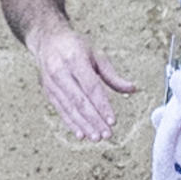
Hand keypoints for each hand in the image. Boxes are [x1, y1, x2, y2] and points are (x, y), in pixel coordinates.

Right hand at [30, 24, 137, 139]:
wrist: (48, 42)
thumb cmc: (76, 48)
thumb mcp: (97, 55)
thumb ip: (112, 76)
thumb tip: (133, 89)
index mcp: (75, 60)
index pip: (91, 87)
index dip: (102, 105)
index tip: (112, 120)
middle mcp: (60, 73)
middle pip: (79, 101)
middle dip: (94, 120)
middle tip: (106, 134)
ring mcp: (51, 84)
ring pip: (69, 109)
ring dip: (83, 125)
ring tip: (96, 137)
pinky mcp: (47, 92)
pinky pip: (60, 110)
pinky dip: (70, 123)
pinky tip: (80, 133)